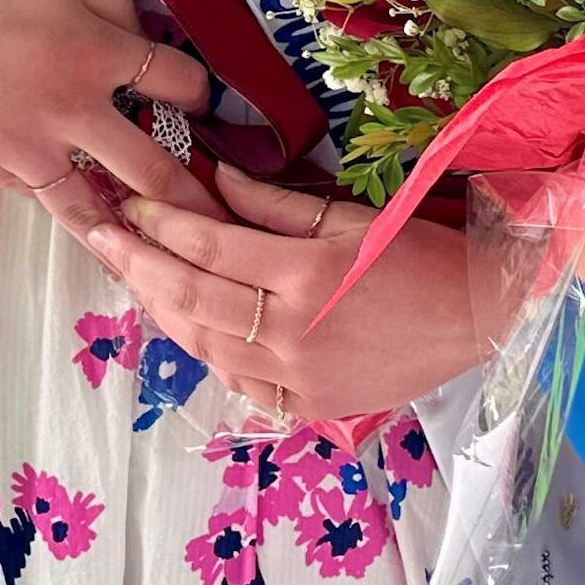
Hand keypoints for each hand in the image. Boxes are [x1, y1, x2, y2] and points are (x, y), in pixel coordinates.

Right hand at [0, 0, 213, 235]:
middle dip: (194, 198)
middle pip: (154, 171)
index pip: (179, 84)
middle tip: (219, 218)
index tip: (198, 100)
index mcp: (94, 54)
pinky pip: (26, 188)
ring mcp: (21, 151)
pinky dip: (44, 187)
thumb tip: (144, 40)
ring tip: (157, 253)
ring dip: (128, 227)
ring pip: (89, 206)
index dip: (198, 91)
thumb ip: (109, 6)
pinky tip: (59, 196)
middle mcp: (68, 112)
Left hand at [86, 166, 501, 428]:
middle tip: (102, 238)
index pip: (210, 244)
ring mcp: (299, 375)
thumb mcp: (352, 216)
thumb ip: (277, 204)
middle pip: (192, 296)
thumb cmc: (425, 254)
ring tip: (134, 280)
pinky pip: (239, 382)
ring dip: (161, 310)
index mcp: (308, 272)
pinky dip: (206, 354)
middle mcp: (294, 330)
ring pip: (204, 345)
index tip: (130, 205)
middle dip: (139, 264)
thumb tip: (215, 180)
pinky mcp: (310, 404)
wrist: (482, 317)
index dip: (162, 223)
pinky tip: (188, 329)